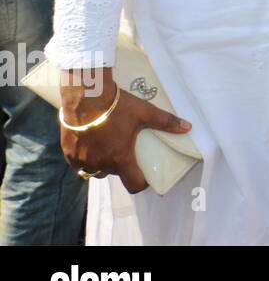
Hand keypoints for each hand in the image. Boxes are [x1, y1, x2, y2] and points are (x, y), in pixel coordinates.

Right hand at [60, 69, 191, 193]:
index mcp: (121, 158)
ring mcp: (82, 159)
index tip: (145, 176)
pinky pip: (78, 164)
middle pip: (114, 173)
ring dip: (103, 164)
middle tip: (126, 153)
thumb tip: (188, 127)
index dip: (141, 183)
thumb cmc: (117, 105)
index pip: (133, 184)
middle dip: (122, 167)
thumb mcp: (145, 112)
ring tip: (109, 150)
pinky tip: (90, 147)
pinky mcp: (68, 152)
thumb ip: (166, 122)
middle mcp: (101, 163)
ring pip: (95, 170)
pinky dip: (85, 159)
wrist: (85, 96)